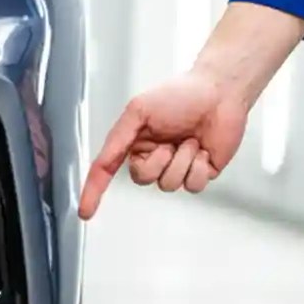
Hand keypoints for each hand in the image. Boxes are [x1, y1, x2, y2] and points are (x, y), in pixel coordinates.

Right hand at [77, 69, 248, 219]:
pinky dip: (198, 166)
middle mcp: (154, 157)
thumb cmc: (180, 94)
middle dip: (157, 162)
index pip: (108, 170)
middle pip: (142, 179)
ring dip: (182, 160)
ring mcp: (177, 167)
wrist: (219, 92)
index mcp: (135, 143)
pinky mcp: (200, 173)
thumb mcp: (138, 110)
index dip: (94, 191)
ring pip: (169, 185)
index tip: (85, 211)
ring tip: (190, 140)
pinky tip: (203, 149)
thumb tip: (101, 165)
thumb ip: (117, 139)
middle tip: (170, 142)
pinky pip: (192, 186)